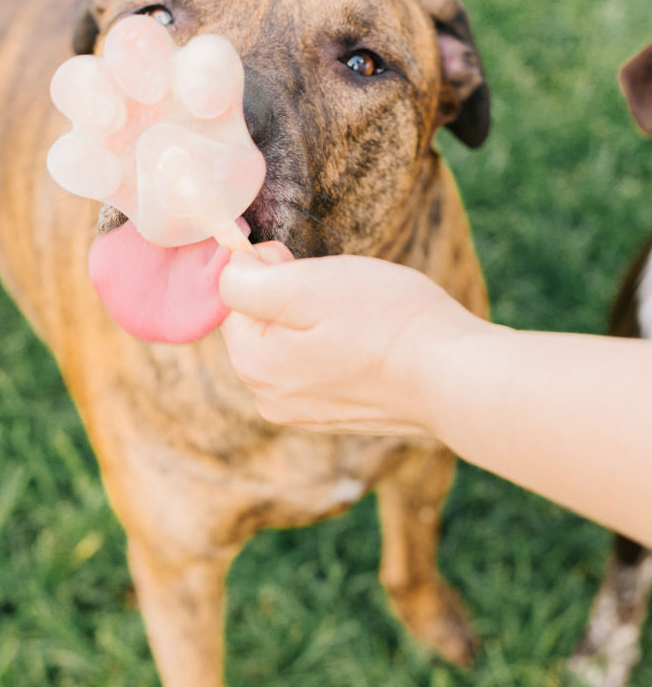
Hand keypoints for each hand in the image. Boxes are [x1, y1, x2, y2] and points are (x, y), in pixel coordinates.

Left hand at [218, 244, 477, 434]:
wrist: (454, 378)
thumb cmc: (384, 323)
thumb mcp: (304, 285)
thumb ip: (247, 281)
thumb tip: (233, 269)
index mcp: (252, 365)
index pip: (235, 297)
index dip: (271, 269)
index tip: (311, 270)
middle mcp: (270, 399)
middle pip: (265, 323)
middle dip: (296, 299)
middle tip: (341, 293)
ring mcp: (307, 413)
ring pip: (296, 343)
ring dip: (321, 322)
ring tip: (362, 319)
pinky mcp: (341, 417)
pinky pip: (325, 366)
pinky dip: (343, 347)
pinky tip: (374, 344)